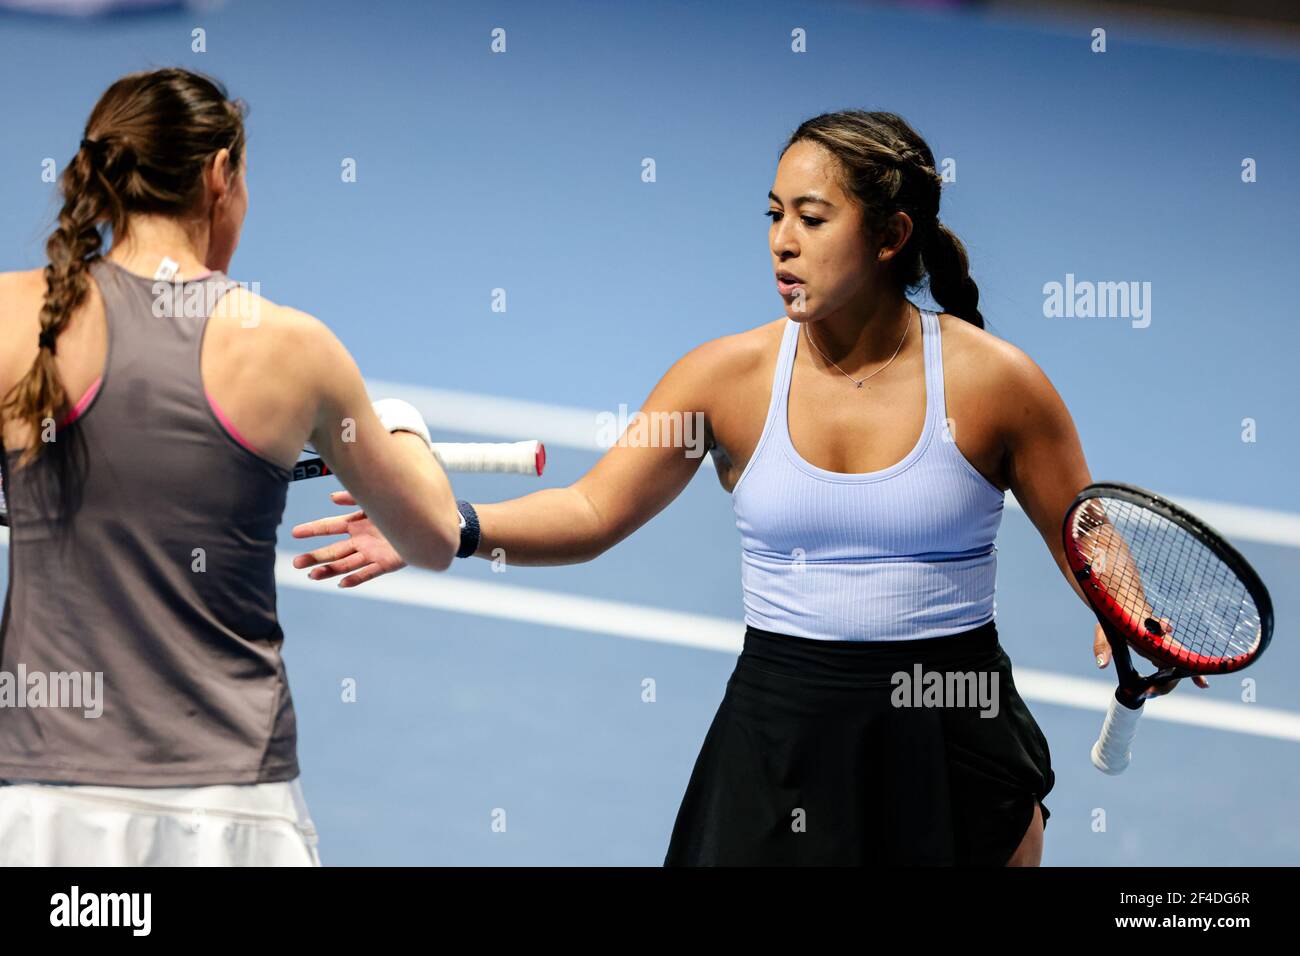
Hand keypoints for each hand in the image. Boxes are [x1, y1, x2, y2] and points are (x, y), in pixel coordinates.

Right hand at [291, 490, 407, 587]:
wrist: (429, 522)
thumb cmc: (401, 507)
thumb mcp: (376, 499)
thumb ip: (354, 497)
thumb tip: (331, 497)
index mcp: (356, 524)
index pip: (328, 527)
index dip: (312, 529)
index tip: (294, 532)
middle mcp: (360, 540)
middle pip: (333, 550)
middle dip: (314, 557)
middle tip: (296, 563)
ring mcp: (372, 553)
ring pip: (346, 564)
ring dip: (329, 570)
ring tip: (313, 575)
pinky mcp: (386, 563)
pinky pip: (369, 573)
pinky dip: (356, 578)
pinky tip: (342, 583)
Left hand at [1092, 622, 1208, 697]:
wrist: (1125, 607)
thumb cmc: (1115, 618)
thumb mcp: (1104, 632)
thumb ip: (1103, 647)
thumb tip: (1103, 665)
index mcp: (1149, 634)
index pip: (1163, 649)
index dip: (1165, 662)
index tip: (1154, 679)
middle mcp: (1162, 640)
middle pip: (1175, 661)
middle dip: (1168, 680)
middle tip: (1149, 692)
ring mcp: (1165, 647)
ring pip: (1178, 665)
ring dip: (1175, 681)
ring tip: (1171, 689)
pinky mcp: (1163, 653)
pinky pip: (1177, 666)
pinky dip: (1191, 674)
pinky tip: (1203, 684)